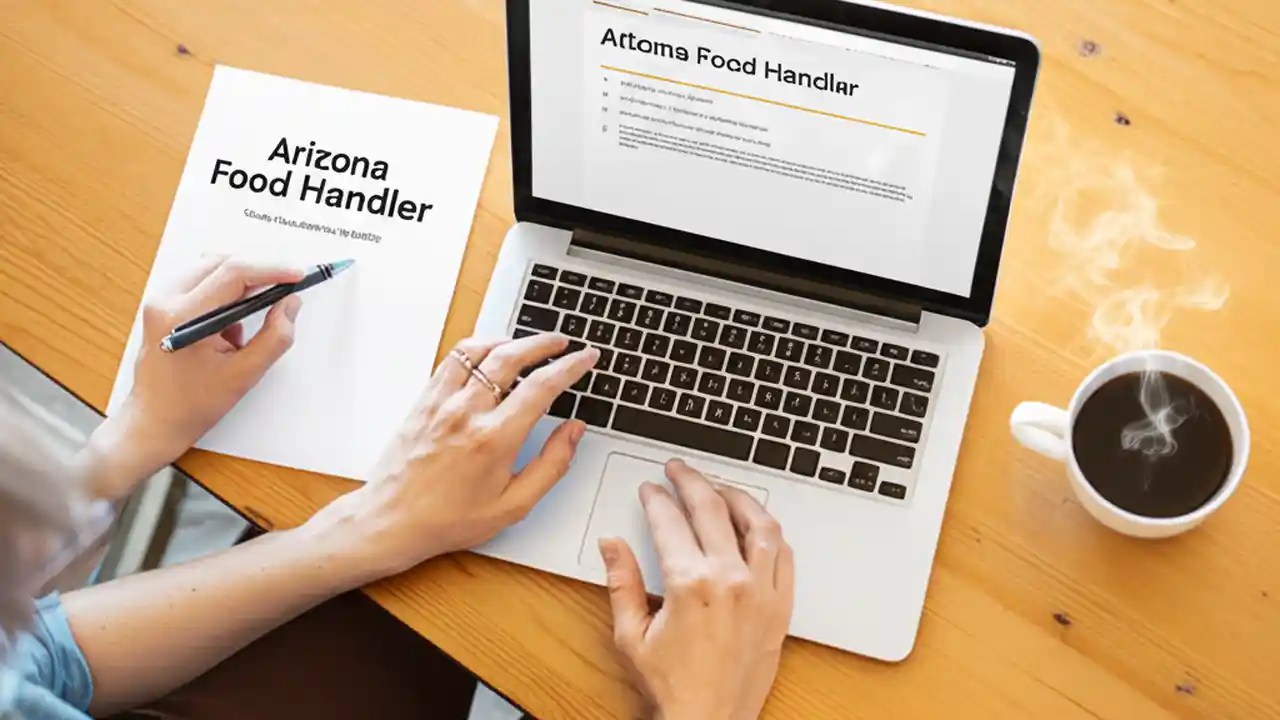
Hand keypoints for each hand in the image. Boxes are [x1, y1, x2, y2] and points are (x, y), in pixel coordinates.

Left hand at [84, 256, 304, 498]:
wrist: (154, 421)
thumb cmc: (192, 404)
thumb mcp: (244, 374)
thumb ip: (275, 336)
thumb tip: (291, 304)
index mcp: (182, 316)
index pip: (233, 273)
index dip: (272, 269)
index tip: (298, 274)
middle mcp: (165, 300)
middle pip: (222, 262)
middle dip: (259, 272)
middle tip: (286, 287)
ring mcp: (161, 300)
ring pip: (211, 268)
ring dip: (241, 283)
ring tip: (254, 316)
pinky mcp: (163, 305)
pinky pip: (201, 282)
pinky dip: (224, 294)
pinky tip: (230, 328)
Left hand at [308, 333, 597, 579]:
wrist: (392, 521)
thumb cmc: (450, 519)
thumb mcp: (514, 505)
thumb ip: (551, 465)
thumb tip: (574, 431)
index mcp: (495, 439)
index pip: (542, 387)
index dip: (570, 366)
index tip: (586, 357)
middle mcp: (468, 413)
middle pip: (512, 357)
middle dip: (544, 343)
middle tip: (562, 342)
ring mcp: (442, 402)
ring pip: (480, 350)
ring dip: (510, 340)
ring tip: (529, 343)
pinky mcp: (425, 400)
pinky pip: (453, 359)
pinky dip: (477, 346)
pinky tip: (490, 351)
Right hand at [600, 460, 794, 719]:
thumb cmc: (672, 687)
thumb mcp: (631, 635)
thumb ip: (621, 583)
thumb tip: (611, 544)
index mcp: (689, 584)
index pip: (670, 521)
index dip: (656, 498)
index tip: (649, 489)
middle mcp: (730, 581)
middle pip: (712, 508)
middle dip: (691, 481)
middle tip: (678, 469)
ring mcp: (761, 592)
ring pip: (759, 523)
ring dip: (738, 497)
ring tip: (720, 487)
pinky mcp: (781, 607)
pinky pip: (784, 555)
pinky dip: (770, 533)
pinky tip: (755, 525)